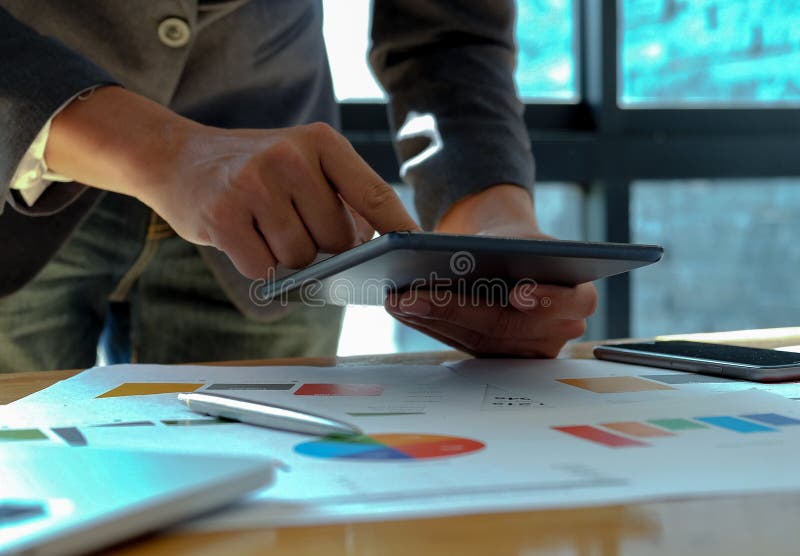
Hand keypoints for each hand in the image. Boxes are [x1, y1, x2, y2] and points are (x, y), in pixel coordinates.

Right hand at [47, 87, 418, 277]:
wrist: (176, 157)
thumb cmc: (253, 170)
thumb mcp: (302, 163)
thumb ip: (341, 196)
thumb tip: (379, 246)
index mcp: (320, 142)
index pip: (375, 194)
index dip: (400, 229)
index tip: (419, 252)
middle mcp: (289, 157)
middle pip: (338, 239)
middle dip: (324, 247)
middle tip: (292, 225)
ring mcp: (254, 184)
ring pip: (302, 258)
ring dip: (288, 257)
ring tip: (263, 227)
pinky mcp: (222, 216)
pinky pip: (264, 269)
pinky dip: (258, 265)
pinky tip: (242, 237)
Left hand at [385, 185, 597, 357]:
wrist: (514, 253)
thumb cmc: (519, 243)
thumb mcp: (518, 238)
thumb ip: (503, 249)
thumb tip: (454, 259)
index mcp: (579, 296)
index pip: (572, 301)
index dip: (546, 299)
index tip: (519, 292)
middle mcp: (559, 330)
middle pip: (508, 324)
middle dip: (456, 308)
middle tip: (414, 296)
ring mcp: (529, 349)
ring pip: (480, 339)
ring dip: (434, 318)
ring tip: (399, 300)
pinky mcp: (500, 356)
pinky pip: (465, 344)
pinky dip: (432, 325)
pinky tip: (405, 309)